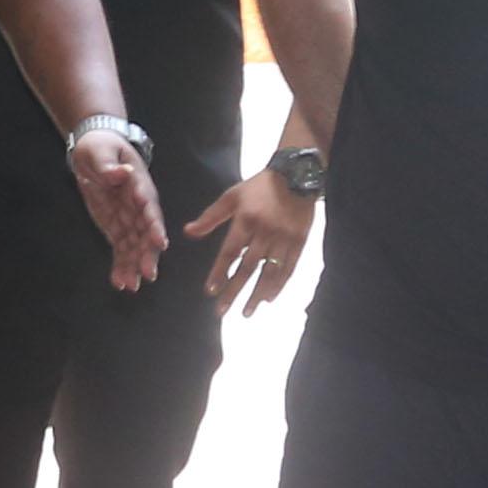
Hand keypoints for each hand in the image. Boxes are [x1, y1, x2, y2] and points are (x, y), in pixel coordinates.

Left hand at [67, 130, 170, 289]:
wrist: (95, 152)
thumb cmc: (101, 148)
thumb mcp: (101, 152)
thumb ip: (109, 166)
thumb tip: (122, 174)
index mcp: (138, 185)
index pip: (149, 207)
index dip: (155, 225)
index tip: (160, 242)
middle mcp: (139, 206)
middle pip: (147, 232)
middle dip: (147, 253)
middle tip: (147, 274)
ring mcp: (129, 218)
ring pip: (135, 246)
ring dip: (134, 266)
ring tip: (131, 286)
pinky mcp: (118, 227)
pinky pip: (121, 249)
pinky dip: (121, 266)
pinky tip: (120, 283)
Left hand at [187, 169, 309, 312]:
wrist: (296, 175)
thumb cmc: (259, 187)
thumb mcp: (231, 197)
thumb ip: (210, 217)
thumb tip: (187, 232)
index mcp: (246, 220)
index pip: (230, 252)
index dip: (219, 272)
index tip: (210, 291)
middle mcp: (265, 232)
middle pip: (248, 267)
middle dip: (234, 291)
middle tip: (222, 311)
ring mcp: (284, 238)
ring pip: (269, 272)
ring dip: (256, 294)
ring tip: (246, 312)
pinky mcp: (300, 241)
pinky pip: (289, 268)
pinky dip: (279, 285)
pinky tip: (269, 298)